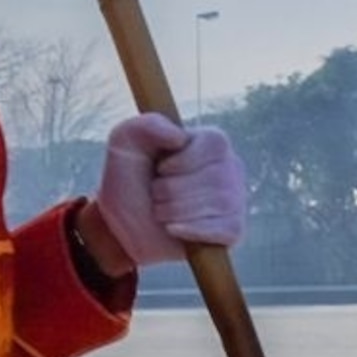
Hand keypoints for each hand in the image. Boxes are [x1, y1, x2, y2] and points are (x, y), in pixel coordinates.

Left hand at [88, 114, 247, 267]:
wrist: (122, 226)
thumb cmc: (128, 179)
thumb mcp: (126, 142)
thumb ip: (148, 126)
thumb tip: (180, 137)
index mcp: (210, 141)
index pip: (213, 145)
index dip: (181, 162)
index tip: (160, 169)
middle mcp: (229, 167)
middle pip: (213, 178)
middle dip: (170, 191)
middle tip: (156, 194)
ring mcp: (234, 199)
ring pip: (217, 205)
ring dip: (174, 211)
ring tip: (161, 210)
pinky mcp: (232, 230)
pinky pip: (223, 230)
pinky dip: (190, 230)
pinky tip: (173, 228)